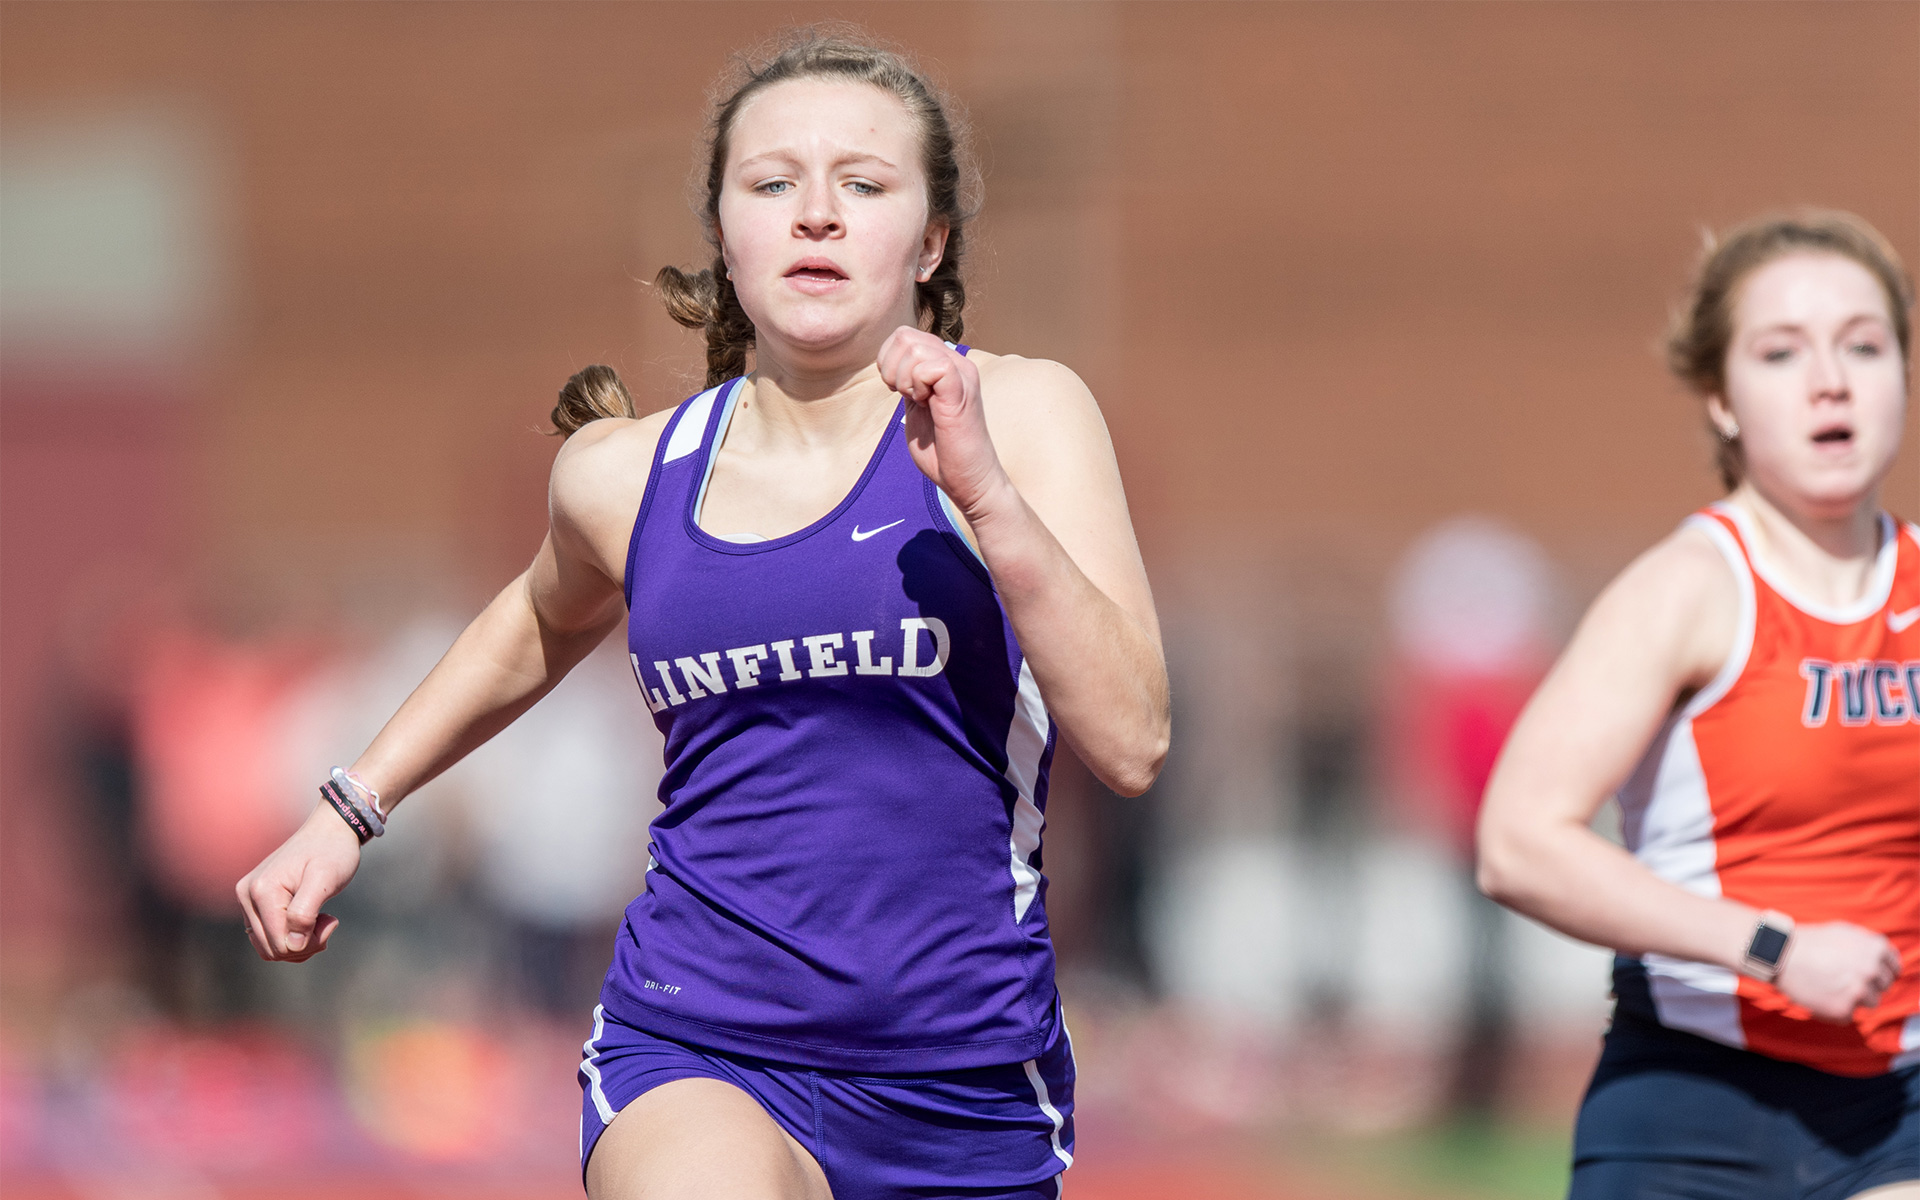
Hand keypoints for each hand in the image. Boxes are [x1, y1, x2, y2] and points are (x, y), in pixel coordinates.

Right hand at [236, 801, 362, 961]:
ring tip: (320, 919)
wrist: (330, 830)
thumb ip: (305, 913)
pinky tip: (311, 918)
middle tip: (328, 922)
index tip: (332, 920)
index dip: (310, 942)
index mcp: (261, 891)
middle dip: (305, 944)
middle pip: (272, 949)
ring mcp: (248, 899)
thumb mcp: (325, 880)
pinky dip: (292, 936)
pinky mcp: (255, 902)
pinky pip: (269, 936)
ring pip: (269, 947)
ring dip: (299, 942)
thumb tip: (291, 946)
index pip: (280, 944)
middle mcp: (247, 895)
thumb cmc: (332, 851)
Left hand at [876, 327, 1008, 519]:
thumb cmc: (943, 451)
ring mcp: (962, 374)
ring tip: (919, 402)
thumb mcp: (916, 407)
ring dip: (903, 379)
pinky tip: (926, 405)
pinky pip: (931, 367)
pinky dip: (917, 386)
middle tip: (905, 396)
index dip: (888, 360)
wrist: (969, 480)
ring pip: (914, 347)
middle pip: (905, 335)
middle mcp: (957, 362)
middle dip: (891, 367)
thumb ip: (909, 382)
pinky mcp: (962, 392)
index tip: (898, 390)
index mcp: (945, 364)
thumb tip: (889, 362)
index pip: (903, 335)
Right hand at [1772, 921, 1900, 1021]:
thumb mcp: (1845, 931)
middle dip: (1866, 983)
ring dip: (1854, 997)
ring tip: (1830, 986)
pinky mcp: (1844, 1009)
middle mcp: (1872, 970)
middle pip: (1882, 986)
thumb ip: (1869, 946)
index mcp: (1876, 949)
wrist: (1780, 953)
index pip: (1893, 968)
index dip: (1879, 970)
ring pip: (1870, 1002)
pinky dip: (1836, 1009)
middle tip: (1841, 977)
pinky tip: (1821, 995)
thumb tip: (1884, 960)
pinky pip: (1849, 1015)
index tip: (1865, 972)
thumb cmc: (1811, 940)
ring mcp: (1859, 991)